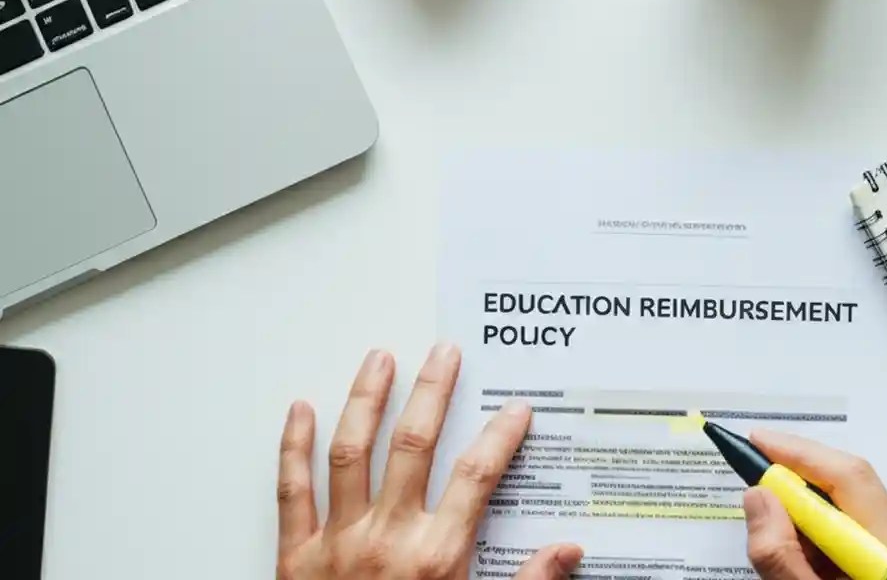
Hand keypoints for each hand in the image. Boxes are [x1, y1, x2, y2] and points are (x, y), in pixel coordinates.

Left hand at [276, 343, 582, 579]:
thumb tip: (569, 553)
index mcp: (438, 557)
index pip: (478, 475)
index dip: (501, 435)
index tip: (515, 410)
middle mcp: (388, 539)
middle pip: (414, 446)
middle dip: (433, 392)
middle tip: (444, 355)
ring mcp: (338, 544)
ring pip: (351, 453)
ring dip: (366, 400)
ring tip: (379, 361)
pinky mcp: (295, 559)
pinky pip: (291, 491)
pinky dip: (293, 446)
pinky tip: (301, 410)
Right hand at [741, 430, 886, 579]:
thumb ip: (781, 558)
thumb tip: (758, 498)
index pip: (849, 478)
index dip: (798, 454)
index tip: (755, 443)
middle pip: (850, 489)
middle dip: (797, 490)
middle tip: (756, 497)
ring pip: (853, 512)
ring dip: (814, 521)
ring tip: (793, 560)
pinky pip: (865, 531)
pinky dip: (832, 540)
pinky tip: (817, 570)